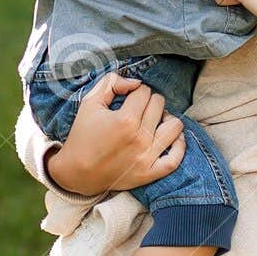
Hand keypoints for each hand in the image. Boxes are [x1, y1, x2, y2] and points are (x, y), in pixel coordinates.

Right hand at [45, 72, 184, 196]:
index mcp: (125, 119)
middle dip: (149, 102)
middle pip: (159, 105)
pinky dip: (179, 145)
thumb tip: (136, 82)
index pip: (145, 92)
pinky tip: (173, 137)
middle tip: (139, 109)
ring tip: (156, 120)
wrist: (77, 172)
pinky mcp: (149, 173)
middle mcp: (139, 138)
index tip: (128, 99)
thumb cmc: (83, 135)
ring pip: (175, 127)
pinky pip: (175, 159)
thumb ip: (111, 83)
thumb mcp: (90, 102)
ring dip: (167, 118)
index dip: (136, 92)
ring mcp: (146, 157)